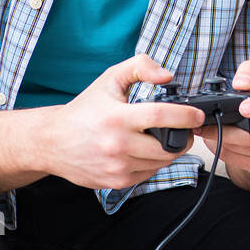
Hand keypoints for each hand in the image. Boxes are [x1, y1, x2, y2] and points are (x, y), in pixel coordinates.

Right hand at [44, 53, 203, 189]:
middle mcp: (117, 145)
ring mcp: (117, 167)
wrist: (53, 141)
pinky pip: (148, 174)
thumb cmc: (84, 110)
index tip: (197, 115)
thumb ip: (140, 67)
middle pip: (168, 146)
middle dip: (182, 138)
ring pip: (161, 163)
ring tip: (159, 138)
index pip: (161, 116)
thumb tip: (167, 75)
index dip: (186, 116)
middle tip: (182, 129)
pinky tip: (143, 151)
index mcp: (117, 117)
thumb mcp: (109, 79)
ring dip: (168, 151)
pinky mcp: (116, 182)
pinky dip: (152, 163)